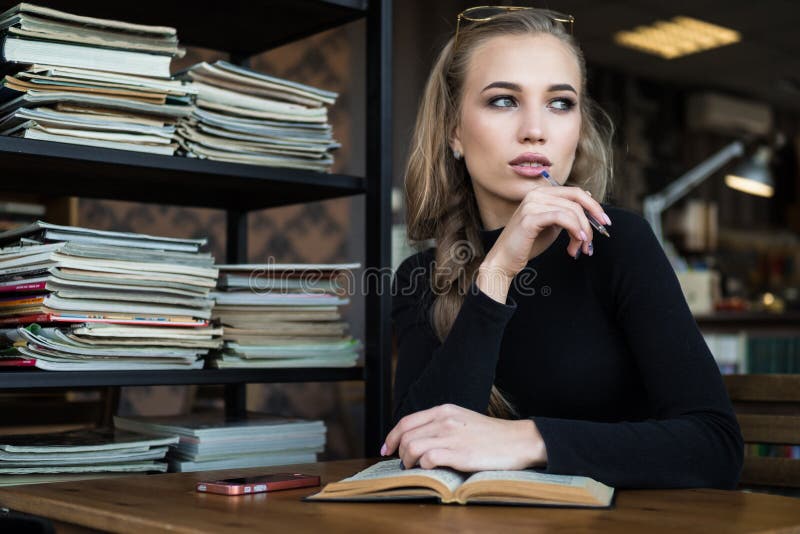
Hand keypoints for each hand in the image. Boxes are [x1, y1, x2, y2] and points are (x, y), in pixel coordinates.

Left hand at [381, 404, 546, 471]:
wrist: (518, 440)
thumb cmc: (491, 434)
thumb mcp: (462, 419)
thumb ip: (441, 424)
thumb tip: (418, 437)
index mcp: (444, 410)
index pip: (406, 421)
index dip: (392, 436)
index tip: (387, 448)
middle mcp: (444, 421)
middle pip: (406, 436)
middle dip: (399, 452)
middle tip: (403, 463)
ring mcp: (451, 437)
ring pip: (412, 447)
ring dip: (408, 461)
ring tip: (414, 468)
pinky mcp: (460, 454)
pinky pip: (428, 459)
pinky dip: (423, 466)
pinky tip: (429, 469)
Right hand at [482, 186, 610, 278]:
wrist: (504, 260)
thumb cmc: (527, 244)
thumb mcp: (552, 225)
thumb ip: (566, 213)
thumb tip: (588, 200)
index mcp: (541, 193)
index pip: (575, 192)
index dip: (594, 205)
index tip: (605, 222)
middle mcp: (536, 194)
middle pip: (576, 200)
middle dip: (591, 220)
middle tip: (594, 240)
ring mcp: (532, 204)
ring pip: (571, 211)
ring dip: (582, 231)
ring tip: (579, 248)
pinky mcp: (530, 218)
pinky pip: (561, 218)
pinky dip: (574, 230)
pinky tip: (577, 242)